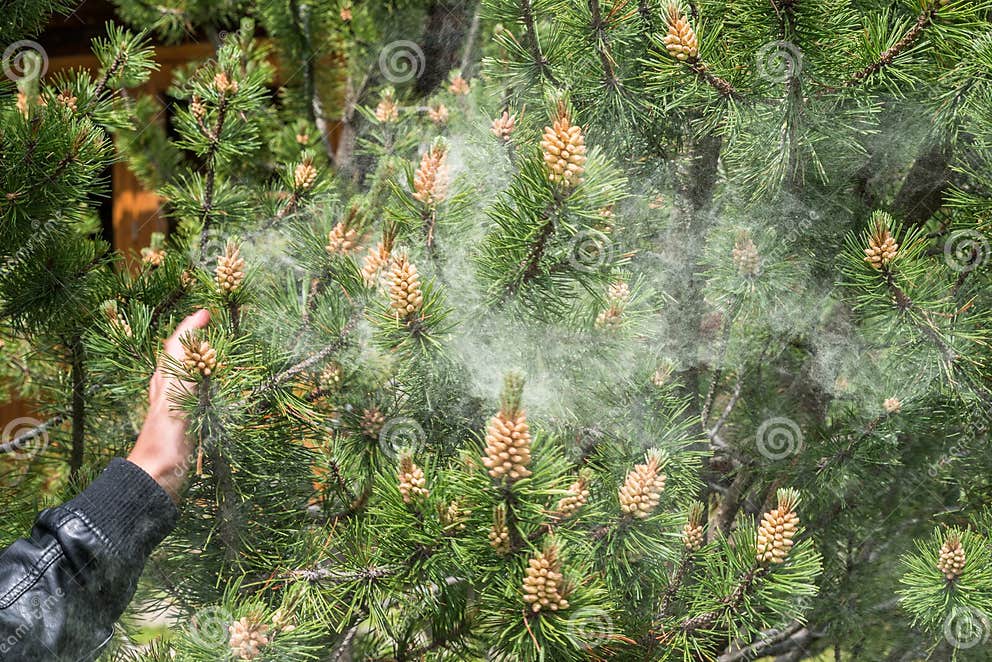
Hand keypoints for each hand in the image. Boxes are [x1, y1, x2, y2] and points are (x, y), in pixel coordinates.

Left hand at [128, 309, 210, 502]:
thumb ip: (186, 369)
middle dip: (190, 341)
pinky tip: (206, 391)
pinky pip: (188, 394)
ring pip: (179, 376)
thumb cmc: (165, 441)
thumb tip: (198, 339)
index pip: (175, 346)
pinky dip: (198, 383)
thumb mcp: (176, 399)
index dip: (189, 328)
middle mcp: (165, 390)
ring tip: (211, 354)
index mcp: (165, 381)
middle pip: (174, 357)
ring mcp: (171, 408)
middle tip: (209, 329)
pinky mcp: (178, 424)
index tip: (205, 313)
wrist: (155, 478)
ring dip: (193, 361)